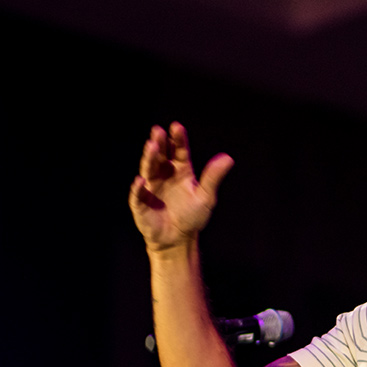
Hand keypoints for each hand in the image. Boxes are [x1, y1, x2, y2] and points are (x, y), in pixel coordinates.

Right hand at [128, 122, 233, 251]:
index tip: (176, 127)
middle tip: (158, 131)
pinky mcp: (141, 203)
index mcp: (180, 171)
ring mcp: (151, 187)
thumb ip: (213, 177)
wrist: (178, 239)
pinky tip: (141, 181)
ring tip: (151, 146)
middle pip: (160, 155)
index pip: (178, 151)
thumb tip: (228, 158)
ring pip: (148, 169)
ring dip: (149, 158)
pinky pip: (138, 194)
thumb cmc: (192, 217)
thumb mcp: (206, 197)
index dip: (177, 139)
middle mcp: (164, 175)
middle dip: (159, 143)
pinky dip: (138, 188)